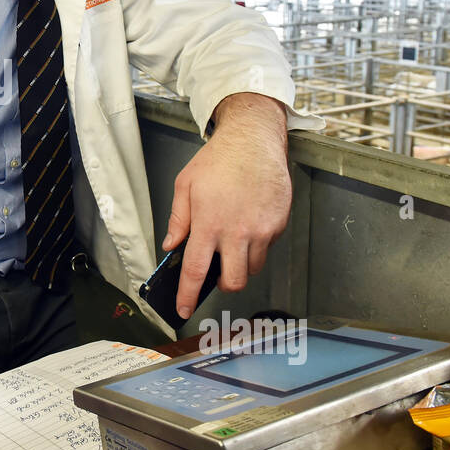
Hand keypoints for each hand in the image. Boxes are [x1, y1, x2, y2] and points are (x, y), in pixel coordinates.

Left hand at [162, 93, 290, 317]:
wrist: (254, 140)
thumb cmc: (218, 160)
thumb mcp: (185, 185)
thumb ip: (178, 219)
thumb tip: (171, 245)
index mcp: (209, 224)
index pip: (196, 271)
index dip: (188, 295)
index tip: (183, 309)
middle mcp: (237, 232)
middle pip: (233, 281)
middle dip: (223, 285)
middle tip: (216, 273)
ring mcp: (262, 230)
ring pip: (252, 268)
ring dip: (240, 264)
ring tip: (233, 240)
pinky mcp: (279, 224)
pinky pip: (267, 247)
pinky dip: (257, 244)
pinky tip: (249, 223)